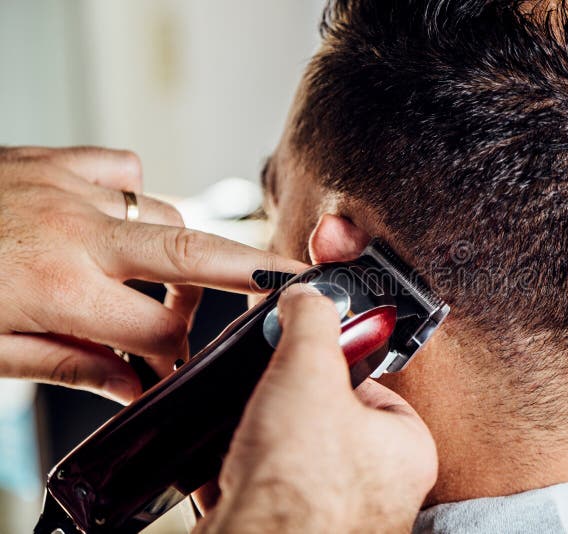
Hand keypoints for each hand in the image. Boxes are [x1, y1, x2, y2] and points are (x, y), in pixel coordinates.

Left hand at [0, 146, 304, 402]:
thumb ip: (68, 365)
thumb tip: (129, 386)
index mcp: (58, 289)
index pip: (154, 331)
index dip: (170, 360)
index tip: (169, 373)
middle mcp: (75, 233)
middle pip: (193, 253)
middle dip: (255, 270)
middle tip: (296, 281)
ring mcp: (68, 189)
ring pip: (166, 213)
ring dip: (182, 252)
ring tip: (168, 282)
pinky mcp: (53, 162)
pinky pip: (124, 168)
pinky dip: (139, 195)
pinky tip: (127, 222)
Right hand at [195, 284, 437, 533]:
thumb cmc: (298, 484)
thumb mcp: (308, 371)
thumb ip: (313, 322)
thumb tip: (309, 296)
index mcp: (408, 451)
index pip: (374, 386)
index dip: (332, 366)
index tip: (304, 359)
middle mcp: (383, 491)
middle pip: (330, 420)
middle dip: (292, 407)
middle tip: (272, 401)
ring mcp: (340, 517)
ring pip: (297, 459)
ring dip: (266, 443)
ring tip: (251, 439)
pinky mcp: (296, 531)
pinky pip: (272, 491)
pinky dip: (249, 477)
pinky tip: (235, 469)